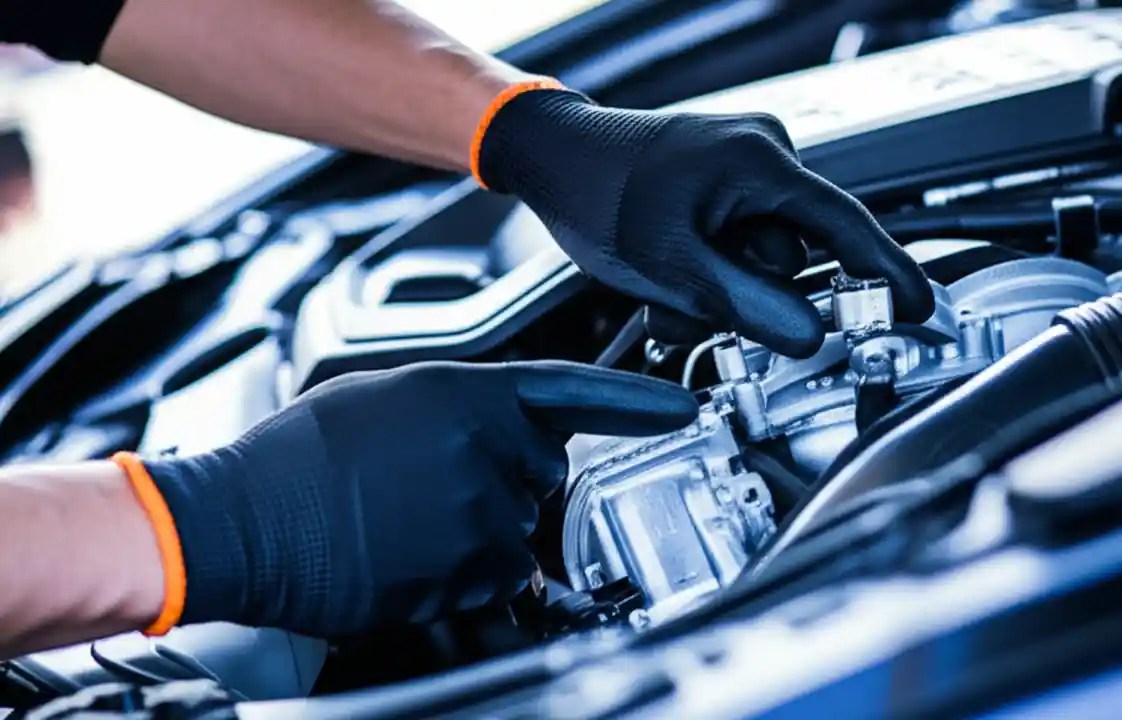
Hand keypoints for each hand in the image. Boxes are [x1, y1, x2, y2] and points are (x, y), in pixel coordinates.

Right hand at [139, 362, 696, 637]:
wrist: (246, 520)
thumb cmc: (298, 458)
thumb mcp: (381, 395)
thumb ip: (457, 408)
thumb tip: (493, 434)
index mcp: (465, 391)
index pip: (573, 389)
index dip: (634, 400)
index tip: (682, 408)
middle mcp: (486, 446)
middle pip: (546, 470)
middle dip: (512, 481)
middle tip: (440, 485)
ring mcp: (482, 510)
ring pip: (521, 528)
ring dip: (483, 530)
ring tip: (409, 522)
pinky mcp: (471, 568)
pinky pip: (501, 574)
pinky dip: (469, 572)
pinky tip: (412, 554)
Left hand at [476, 89, 933, 357]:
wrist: (554, 157)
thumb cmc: (600, 195)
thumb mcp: (672, 266)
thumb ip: (746, 304)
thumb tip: (810, 335)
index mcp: (761, 163)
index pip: (846, 227)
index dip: (888, 274)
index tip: (922, 309)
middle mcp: (765, 152)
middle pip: (797, 253)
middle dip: (756, 292)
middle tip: (697, 304)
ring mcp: (747, 162)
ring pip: (766, 254)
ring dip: (727, 284)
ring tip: (670, 286)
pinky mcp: (728, 176)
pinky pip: (744, 237)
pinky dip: (716, 266)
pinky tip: (676, 272)